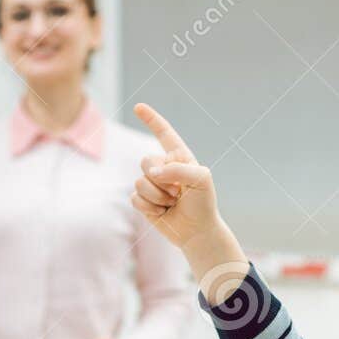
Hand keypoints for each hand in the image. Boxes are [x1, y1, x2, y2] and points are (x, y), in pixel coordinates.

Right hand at [130, 103, 247, 301]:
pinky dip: (149, 206)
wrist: (197, 231)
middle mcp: (164, 168)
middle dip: (161, 178)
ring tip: (172, 203)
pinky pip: (135, 197)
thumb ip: (178, 169)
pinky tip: (161, 211)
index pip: (164, 134)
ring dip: (157, 196)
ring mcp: (152, 184)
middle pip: (146, 161)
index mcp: (179, 157)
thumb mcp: (201, 179)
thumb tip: (152, 173)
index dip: (151, 119)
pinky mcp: (143, 201)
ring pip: (140, 181)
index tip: (139, 107)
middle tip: (178, 192)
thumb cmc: (203, 203)